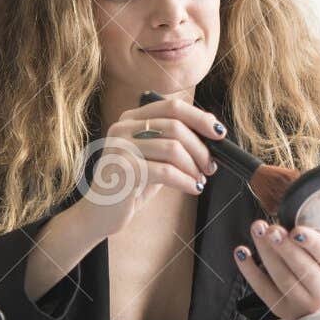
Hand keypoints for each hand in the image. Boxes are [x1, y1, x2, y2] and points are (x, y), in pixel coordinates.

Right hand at [78, 95, 224, 237]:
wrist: (100, 213)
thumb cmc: (132, 184)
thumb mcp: (152, 157)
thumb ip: (172, 142)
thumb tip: (212, 135)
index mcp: (131, 118)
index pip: (172, 106)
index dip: (200, 117)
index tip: (219, 133)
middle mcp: (123, 127)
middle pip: (176, 127)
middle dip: (200, 149)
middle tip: (210, 167)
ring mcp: (120, 147)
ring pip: (173, 149)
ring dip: (194, 167)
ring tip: (200, 179)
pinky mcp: (123, 169)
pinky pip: (166, 172)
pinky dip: (186, 181)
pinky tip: (193, 188)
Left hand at [234, 215, 319, 319]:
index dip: (314, 244)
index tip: (296, 230)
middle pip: (304, 270)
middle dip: (285, 248)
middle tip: (271, 229)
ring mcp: (305, 305)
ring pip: (282, 279)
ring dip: (266, 253)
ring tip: (258, 230)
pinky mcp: (283, 310)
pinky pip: (263, 290)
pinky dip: (250, 271)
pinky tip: (242, 252)